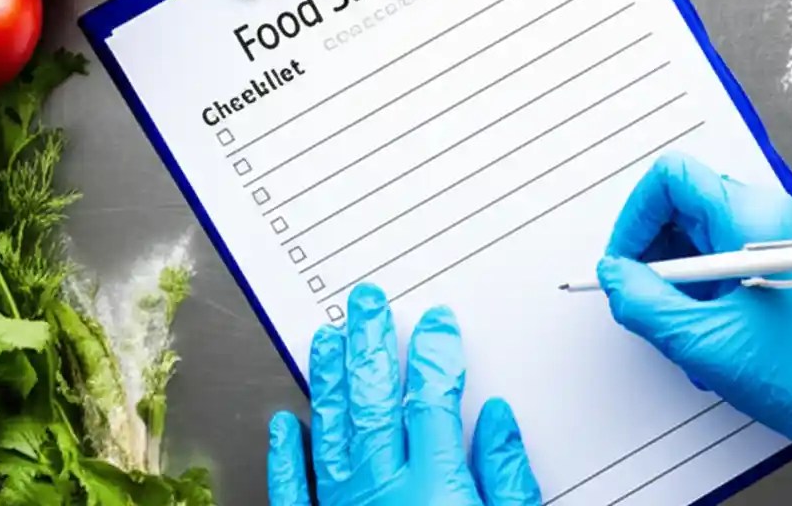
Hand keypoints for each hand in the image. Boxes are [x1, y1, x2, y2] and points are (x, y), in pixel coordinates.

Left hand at [267, 283, 541, 505]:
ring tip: (326, 339)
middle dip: (371, 344)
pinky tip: (284, 424)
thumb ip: (506, 479)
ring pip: (331, 432)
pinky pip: (293, 493)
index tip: (437, 323)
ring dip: (329, 381)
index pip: (431, 399)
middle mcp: (383, 494)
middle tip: (366, 305)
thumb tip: (497, 422)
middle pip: (373, 401)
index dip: (435, 353)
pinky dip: (286, 457)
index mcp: (436, 489)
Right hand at [595, 151, 791, 505]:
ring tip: (679, 318)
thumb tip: (612, 276)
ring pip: (690, 230)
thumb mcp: (701, 341)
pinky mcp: (766, 256)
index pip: (670, 177)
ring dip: (670, 273)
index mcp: (748, 220)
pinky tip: (700, 322)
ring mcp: (765, 234)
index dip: (635, 215)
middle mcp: (760, 214)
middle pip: (677, 202)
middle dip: (650, 250)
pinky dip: (692, 284)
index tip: (625, 260)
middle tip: (643, 293)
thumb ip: (643, 303)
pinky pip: (710, 251)